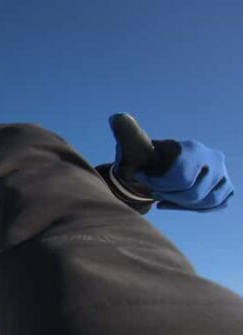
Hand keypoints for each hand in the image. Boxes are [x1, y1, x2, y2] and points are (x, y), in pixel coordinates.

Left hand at [109, 113, 233, 211]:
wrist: (154, 168)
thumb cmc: (142, 158)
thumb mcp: (132, 147)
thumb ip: (127, 134)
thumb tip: (117, 117)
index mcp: (192, 148)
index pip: (182, 179)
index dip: (159, 185)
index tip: (143, 178)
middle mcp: (213, 158)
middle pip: (194, 193)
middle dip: (169, 196)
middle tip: (153, 191)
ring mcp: (222, 173)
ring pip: (205, 201)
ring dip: (180, 204)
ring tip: (163, 196)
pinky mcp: (225, 187)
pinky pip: (214, 205)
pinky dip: (193, 208)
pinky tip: (174, 202)